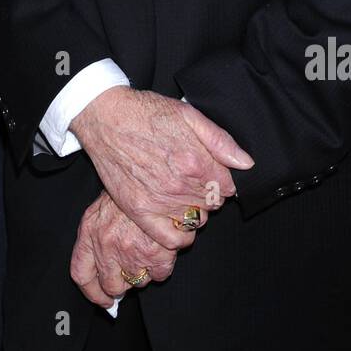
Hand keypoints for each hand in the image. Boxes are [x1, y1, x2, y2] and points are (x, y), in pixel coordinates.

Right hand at [70, 88, 253, 247]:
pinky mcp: (138, 210)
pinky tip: (176, 220)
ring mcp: (158, 200)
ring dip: (194, 210)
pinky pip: (170, 238)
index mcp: (195, 160)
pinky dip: (179, 235)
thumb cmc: (145, 112)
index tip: (209, 172)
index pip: (227, 186)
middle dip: (207, 193)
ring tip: (181, 194)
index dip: (221, 179)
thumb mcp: (188, 114)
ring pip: (195, 220)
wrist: (105, 118)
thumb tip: (245, 163)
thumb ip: (220, 140)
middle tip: (192, 179)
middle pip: (212, 203)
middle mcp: (179, 184)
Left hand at [71, 191, 180, 306]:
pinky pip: (160, 274)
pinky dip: (162, 265)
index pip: (82, 276)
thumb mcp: (100, 209)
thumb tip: (104, 275)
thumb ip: (95, 239)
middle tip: (131, 270)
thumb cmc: (127, 190)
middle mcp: (107, 247)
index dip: (93, 294)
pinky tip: (162, 248)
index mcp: (90, 234)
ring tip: (147, 249)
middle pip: (112, 285)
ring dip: (143, 271)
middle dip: (122, 282)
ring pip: (138, 281)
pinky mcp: (156, 254)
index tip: (104, 301)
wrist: (150, 170)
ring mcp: (131, 252)